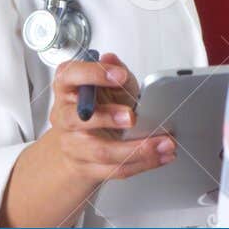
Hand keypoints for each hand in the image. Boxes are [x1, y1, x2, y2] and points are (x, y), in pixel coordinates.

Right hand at [41, 52, 176, 185]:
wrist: (79, 142)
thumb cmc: (97, 106)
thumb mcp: (109, 84)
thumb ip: (115, 71)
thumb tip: (111, 59)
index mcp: (67, 89)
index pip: (71, 76)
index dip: (94, 74)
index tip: (119, 75)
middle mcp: (65, 117)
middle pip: (79, 120)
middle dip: (107, 118)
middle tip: (132, 116)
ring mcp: (73, 145)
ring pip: (101, 151)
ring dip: (136, 149)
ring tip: (163, 142)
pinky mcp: (88, 168)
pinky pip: (116, 169)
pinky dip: (144, 163)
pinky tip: (162, 155)